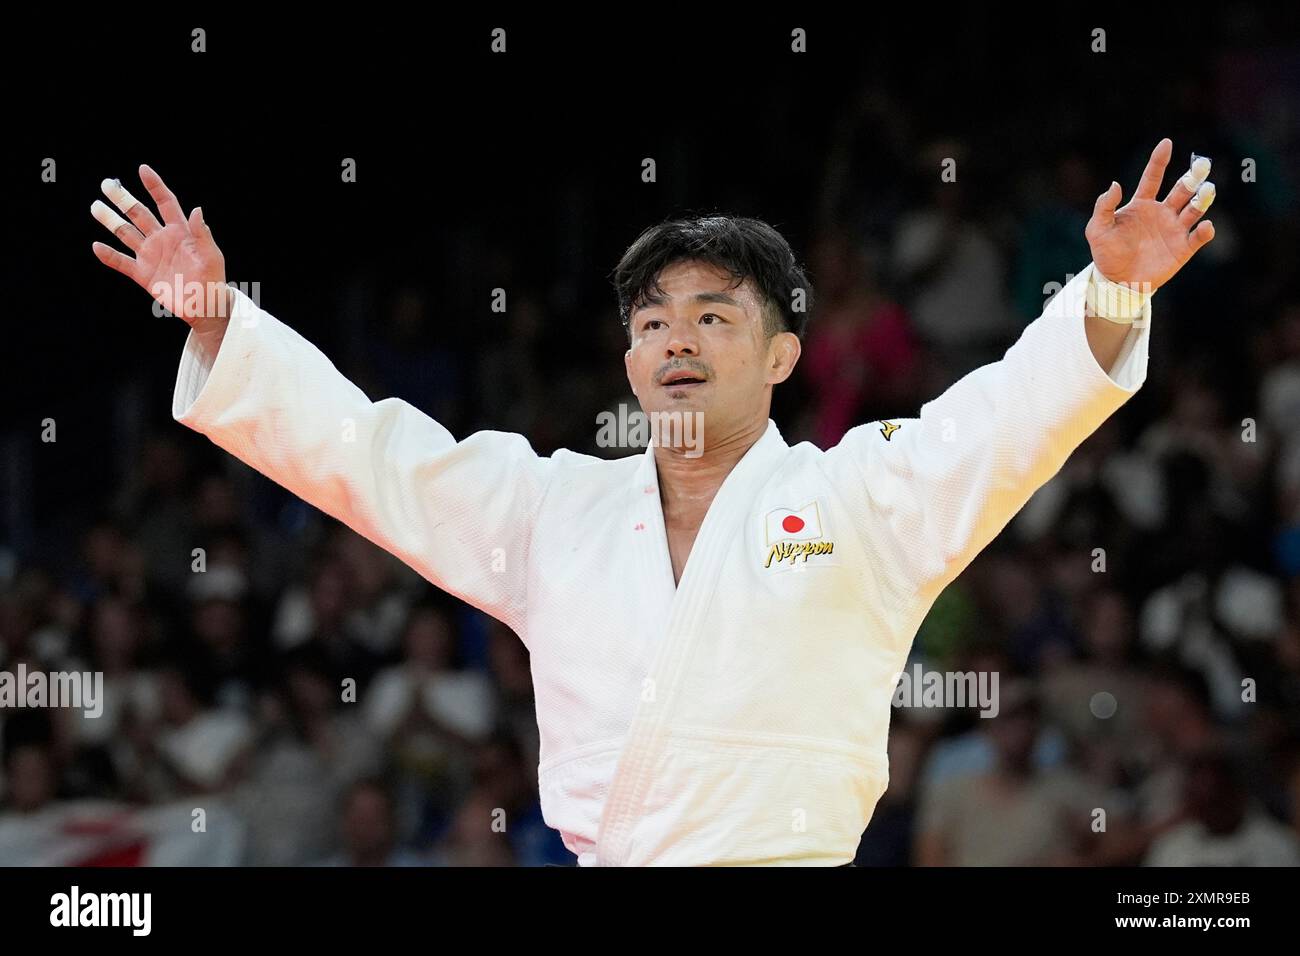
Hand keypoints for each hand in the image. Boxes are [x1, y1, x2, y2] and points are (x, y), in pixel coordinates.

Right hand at [91, 165, 228, 326]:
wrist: (206, 306)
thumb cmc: (214, 279)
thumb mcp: (211, 255)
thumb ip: (202, 233)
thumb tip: (196, 209)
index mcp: (180, 231)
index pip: (165, 203)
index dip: (154, 186)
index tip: (142, 169)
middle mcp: (162, 239)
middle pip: (139, 214)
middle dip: (123, 199)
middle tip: (107, 184)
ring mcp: (150, 256)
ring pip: (126, 234)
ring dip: (111, 221)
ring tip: (96, 207)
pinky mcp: (143, 274)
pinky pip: (122, 263)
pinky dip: (109, 256)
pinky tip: (97, 246)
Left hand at [1085, 138, 1216, 291]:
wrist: (1117, 281)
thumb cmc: (1106, 253)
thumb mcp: (1097, 229)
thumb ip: (1104, 206)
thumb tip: (1115, 184)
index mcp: (1142, 204)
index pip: (1153, 178)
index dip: (1159, 161)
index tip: (1167, 143)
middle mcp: (1162, 212)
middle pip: (1181, 189)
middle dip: (1193, 177)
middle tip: (1202, 165)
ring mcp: (1174, 229)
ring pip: (1194, 208)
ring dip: (1202, 199)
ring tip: (1207, 191)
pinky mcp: (1183, 248)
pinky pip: (1199, 237)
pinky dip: (1205, 231)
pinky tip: (1205, 226)